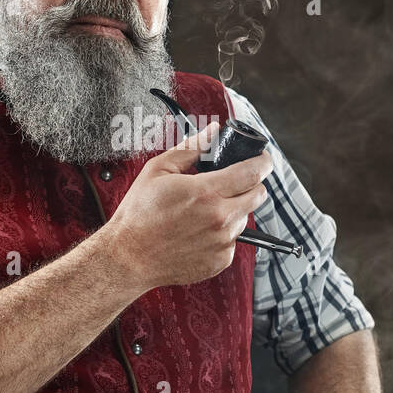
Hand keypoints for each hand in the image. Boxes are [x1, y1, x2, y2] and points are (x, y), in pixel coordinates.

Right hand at [107, 121, 273, 290]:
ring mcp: (222, 242)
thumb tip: (213, 132)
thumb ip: (191, 148)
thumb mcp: (159, 170)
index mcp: (205, 192)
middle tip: (235, 182)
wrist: (128, 257)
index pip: (252, 173)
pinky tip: (200, 230)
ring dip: (235, 209)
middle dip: (252, 184)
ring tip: (206, 209)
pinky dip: (223, 233)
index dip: (263, 162)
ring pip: (245, 218)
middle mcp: (219, 219)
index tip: (263, 159)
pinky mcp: (220, 261)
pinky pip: (233, 241)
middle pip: (258, 195)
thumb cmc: (138, 215)